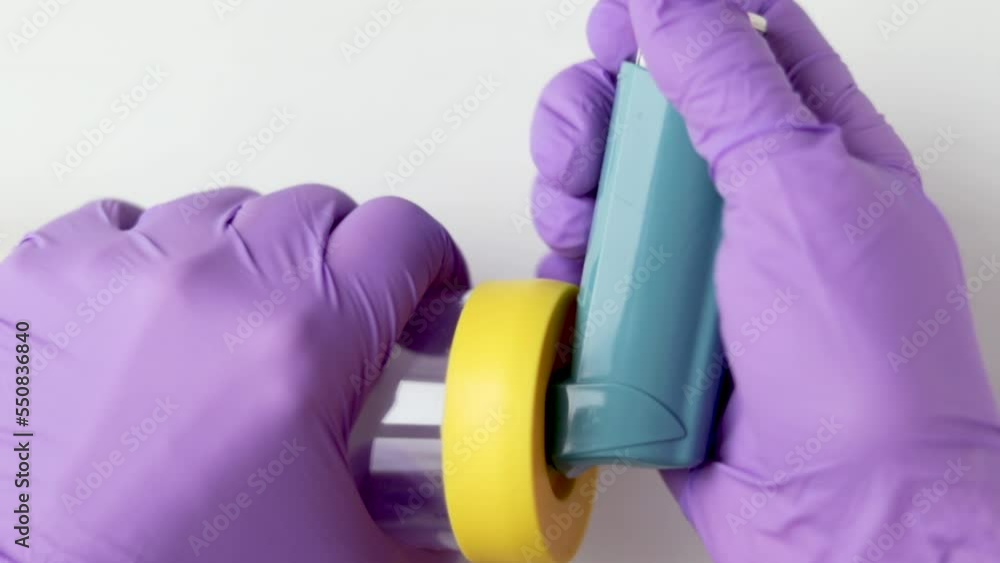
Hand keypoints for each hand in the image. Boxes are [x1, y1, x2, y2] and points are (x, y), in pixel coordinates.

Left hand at [0, 185, 467, 562]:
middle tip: (338, 333)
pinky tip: (157, 319)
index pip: (405, 233)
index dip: (431, 262)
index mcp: (299, 344)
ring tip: (242, 336)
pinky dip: (153, 256)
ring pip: (226, 209)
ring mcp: (116, 272)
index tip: (423, 293)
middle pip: (319, 211)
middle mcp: (207, 286)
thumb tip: (492, 540)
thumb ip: (447, 544)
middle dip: (347, 265)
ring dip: (252, 260)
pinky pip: (124, 221)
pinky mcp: (39, 281)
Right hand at [531, 0, 999, 559]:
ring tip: (583, 218)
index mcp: (820, 152)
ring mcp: (703, 268)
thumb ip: (728, 82)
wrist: (839, 513)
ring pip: (611, 192)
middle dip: (598, 112)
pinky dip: (571, 263)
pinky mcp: (658, 325)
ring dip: (574, 189)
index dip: (679, 22)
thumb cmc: (861, 368)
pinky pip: (593, 271)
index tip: (617, 26)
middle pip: (654, 117)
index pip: (747, 49)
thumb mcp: (800, 189)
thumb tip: (670, 1)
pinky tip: (578, 274)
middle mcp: (757, 205)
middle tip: (587, 140)